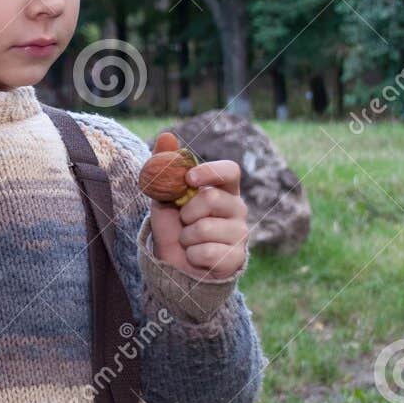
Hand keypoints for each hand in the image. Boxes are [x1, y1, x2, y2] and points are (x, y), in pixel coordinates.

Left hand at [147, 131, 248, 280]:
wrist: (174, 266)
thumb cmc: (173, 228)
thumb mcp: (163, 196)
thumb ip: (165, 166)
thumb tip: (166, 135)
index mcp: (224, 190)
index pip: (230, 171)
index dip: (210, 171)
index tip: (189, 179)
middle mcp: (238, 209)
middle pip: (212, 198)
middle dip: (187, 212)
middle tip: (184, 221)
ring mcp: (240, 234)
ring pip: (205, 228)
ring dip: (186, 237)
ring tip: (189, 242)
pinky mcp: (236, 259)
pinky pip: (207, 252)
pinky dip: (192, 256)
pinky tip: (196, 258)